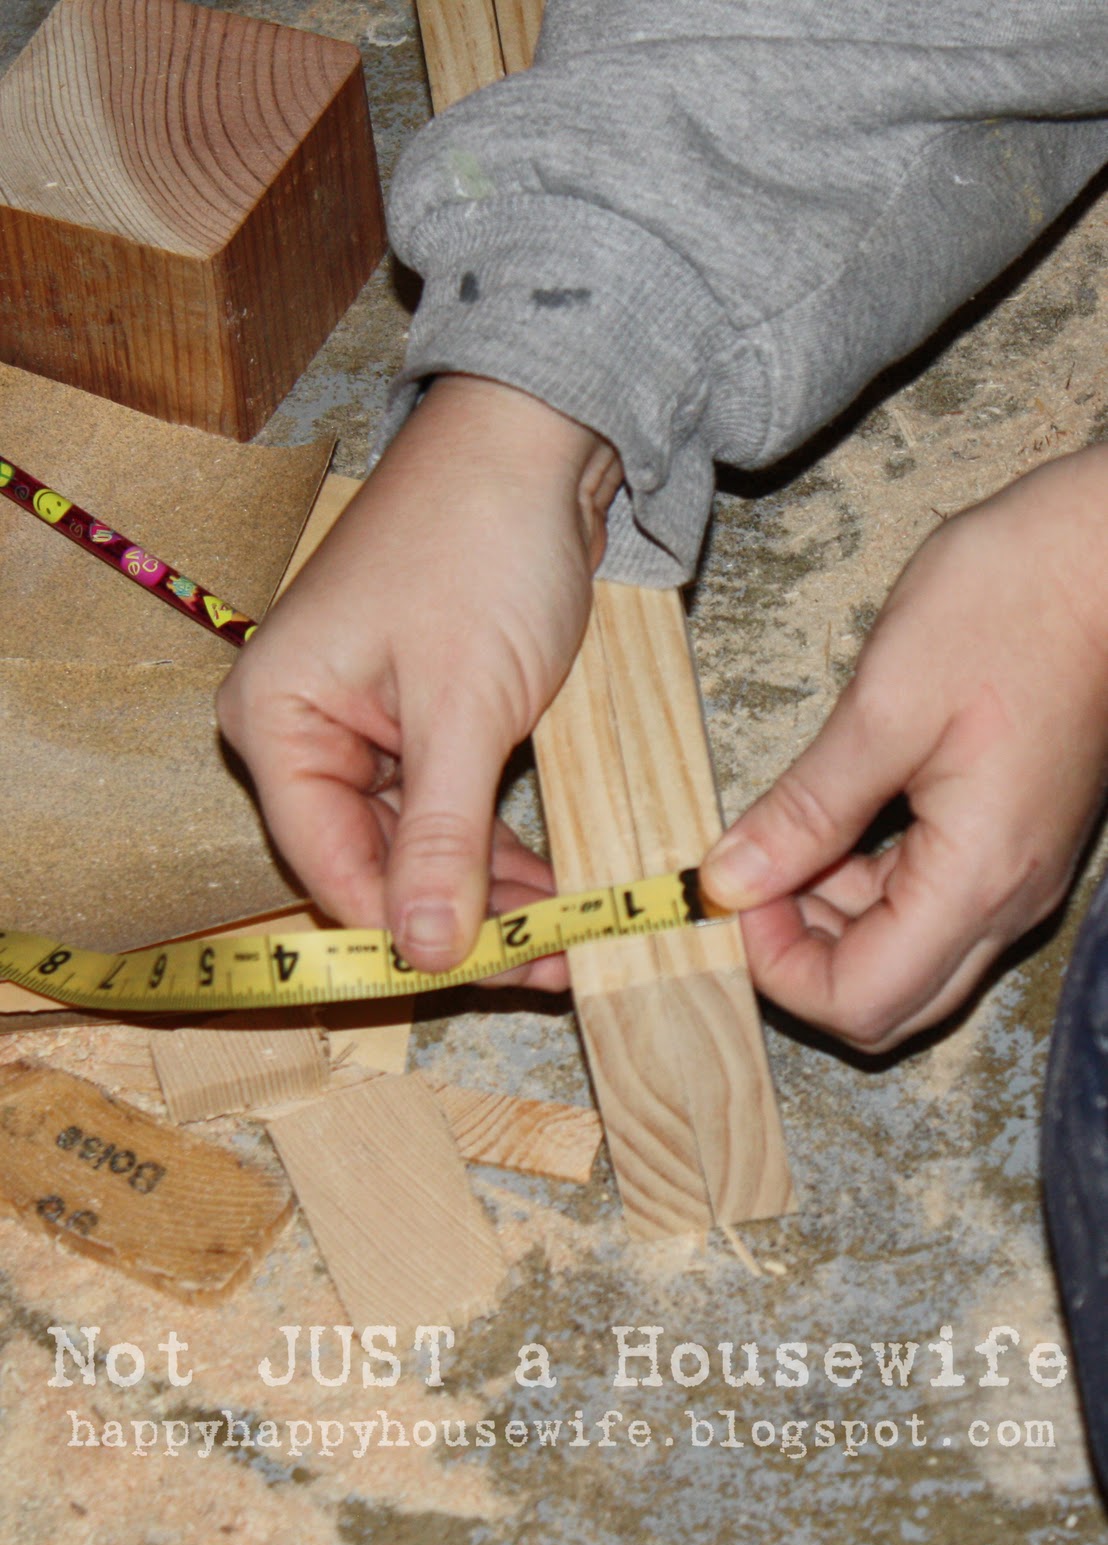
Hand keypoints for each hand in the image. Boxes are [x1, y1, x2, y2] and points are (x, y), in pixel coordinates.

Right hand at [217, 375, 620, 976]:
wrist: (536, 444)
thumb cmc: (482, 550)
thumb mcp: (466, 710)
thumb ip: (444, 837)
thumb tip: (425, 953)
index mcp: (277, 721)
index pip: (331, 869)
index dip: (410, 933)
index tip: (498, 972)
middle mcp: (303, 731)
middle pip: (371, 864)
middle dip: (459, 918)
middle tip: (551, 959)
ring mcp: (360, 726)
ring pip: (415, 845)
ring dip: (486, 889)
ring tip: (566, 933)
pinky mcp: (416, 720)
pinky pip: (445, 808)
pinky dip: (494, 846)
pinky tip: (548, 884)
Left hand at [700, 445, 1107, 1051]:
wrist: (1106, 545)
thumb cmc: (1012, 603)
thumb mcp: (885, 707)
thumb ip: (805, 810)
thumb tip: (730, 879)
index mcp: (978, 878)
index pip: (862, 1002)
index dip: (779, 967)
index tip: (734, 893)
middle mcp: (1008, 897)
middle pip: (889, 998)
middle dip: (801, 955)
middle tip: (750, 875)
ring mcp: (1017, 870)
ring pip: (907, 951)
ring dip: (830, 915)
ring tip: (784, 830)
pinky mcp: (1012, 836)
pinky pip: (930, 899)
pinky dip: (868, 881)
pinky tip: (832, 816)